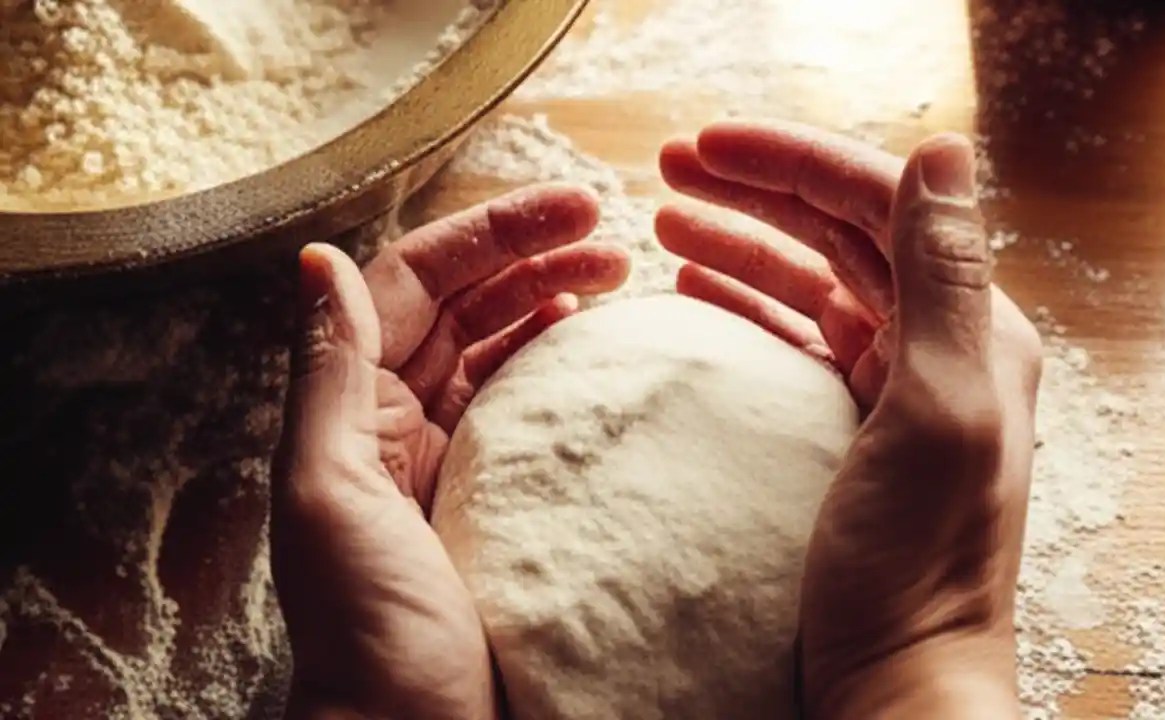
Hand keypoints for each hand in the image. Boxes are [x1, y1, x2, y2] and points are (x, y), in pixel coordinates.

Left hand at [271, 184, 629, 719]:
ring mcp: (448, 457)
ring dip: (549, 298)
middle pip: (463, 304)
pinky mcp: (495, 499)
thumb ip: (329, 376)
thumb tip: (318, 259)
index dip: (488, 234)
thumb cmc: (365, 631)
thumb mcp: (331, 493)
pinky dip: (559, 366)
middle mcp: (394, 420)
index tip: (571, 208)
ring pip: (498, 348)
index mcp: (350, 408)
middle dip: (529, 254)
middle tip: (608, 227)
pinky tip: (594, 347)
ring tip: (614, 272)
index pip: (414, 284)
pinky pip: (526, 409)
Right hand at [658, 123, 1040, 717]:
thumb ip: (944, 280)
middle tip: (668, 167)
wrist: (897, 684)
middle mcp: (937, 347)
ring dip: (743, 243)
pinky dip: (745, 306)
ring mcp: (892, 390)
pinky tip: (699, 293)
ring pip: (812, 284)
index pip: (877, 205)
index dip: (789, 163)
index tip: (701, 147)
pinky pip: (796, 342)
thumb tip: (944, 147)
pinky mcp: (849, 432)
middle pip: (840, 235)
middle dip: (756, 192)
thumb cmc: (914, 570)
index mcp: (967, 329)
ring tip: (667, 222)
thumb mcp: (938, 416)